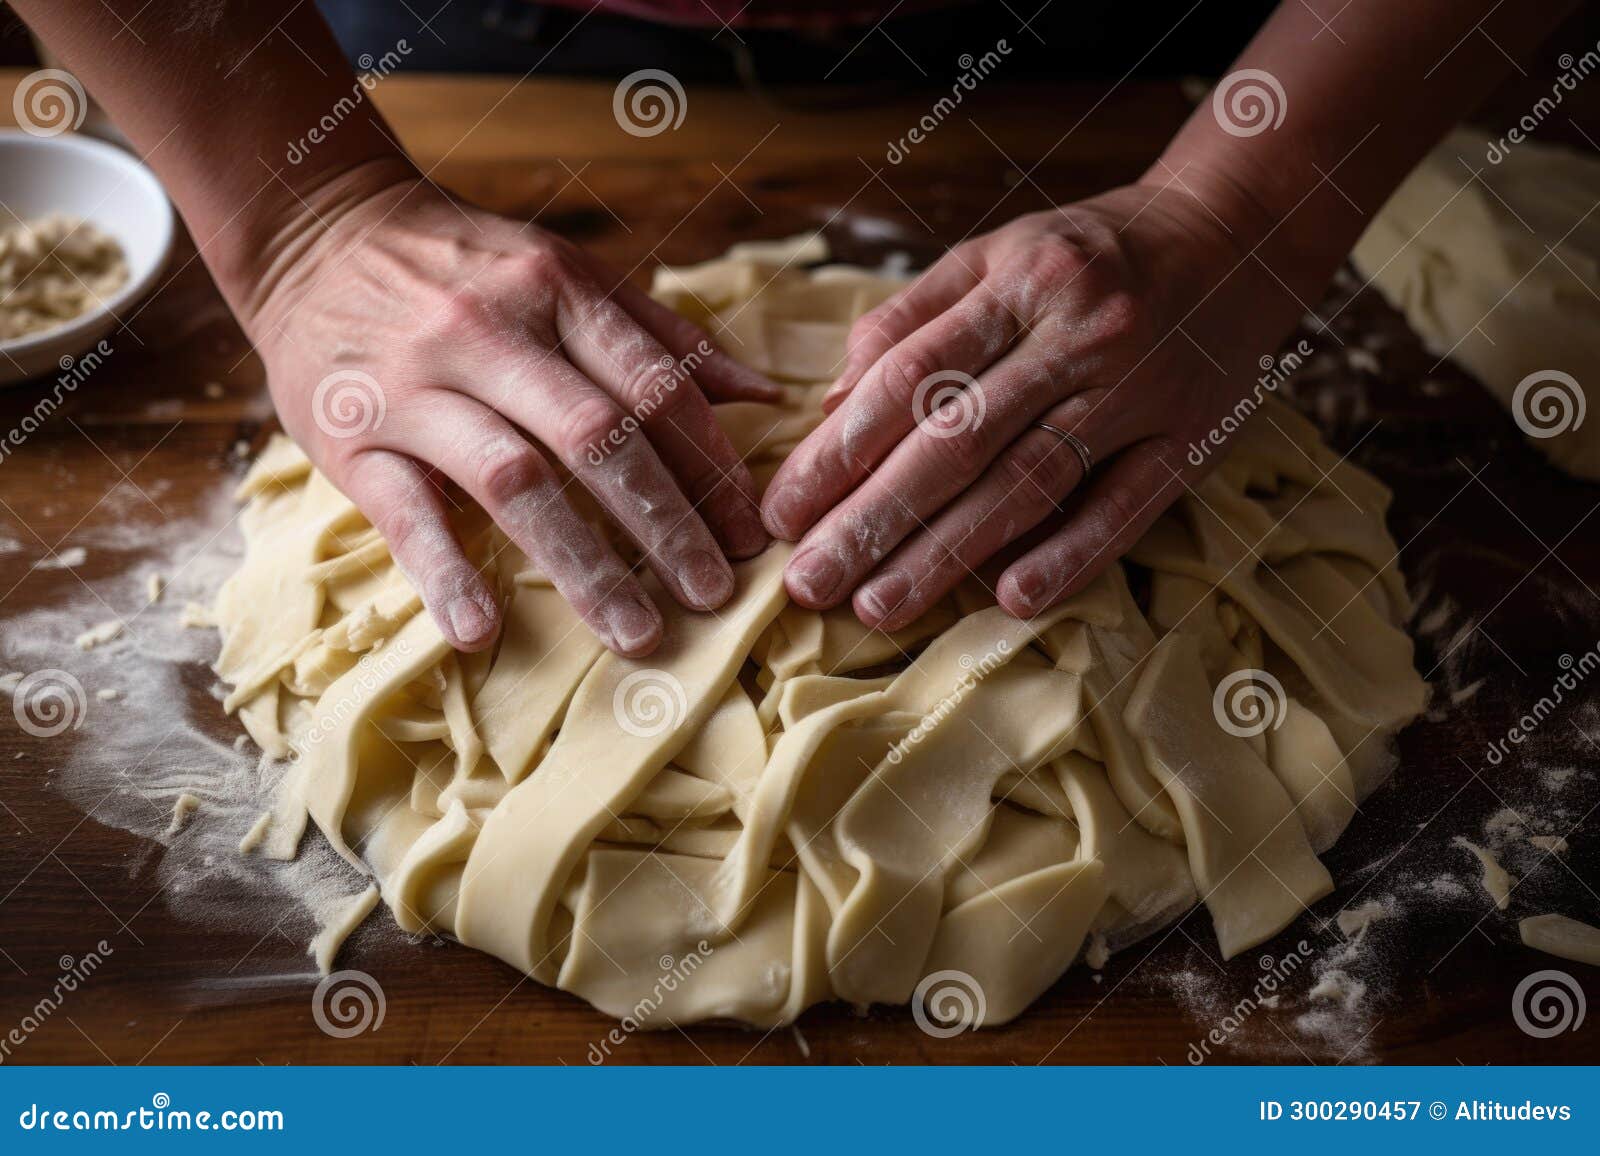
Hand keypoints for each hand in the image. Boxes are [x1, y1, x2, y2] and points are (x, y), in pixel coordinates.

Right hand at [246, 167, 777, 656]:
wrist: (313, 232)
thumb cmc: (464, 267)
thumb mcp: (564, 272)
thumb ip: (660, 336)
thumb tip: (761, 395)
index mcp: (557, 289)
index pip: (654, 386)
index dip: (712, 465)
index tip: (752, 533)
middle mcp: (491, 333)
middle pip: (599, 438)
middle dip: (668, 524)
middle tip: (716, 595)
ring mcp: (417, 386)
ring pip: (515, 481)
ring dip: (583, 566)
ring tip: (637, 634)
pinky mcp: (351, 436)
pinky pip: (404, 512)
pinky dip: (444, 573)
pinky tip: (482, 632)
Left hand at [760, 180, 1304, 629]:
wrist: (1239, 233)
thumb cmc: (1091, 253)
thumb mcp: (997, 253)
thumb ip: (910, 321)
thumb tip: (831, 405)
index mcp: (1018, 280)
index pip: (909, 376)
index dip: (838, 450)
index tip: (783, 511)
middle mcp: (1077, 333)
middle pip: (958, 440)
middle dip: (872, 518)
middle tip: (808, 581)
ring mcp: (1140, 388)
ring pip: (1030, 480)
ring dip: (947, 552)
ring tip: (876, 606)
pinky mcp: (1193, 438)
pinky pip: (1128, 506)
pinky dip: (1072, 554)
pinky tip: (1011, 599)